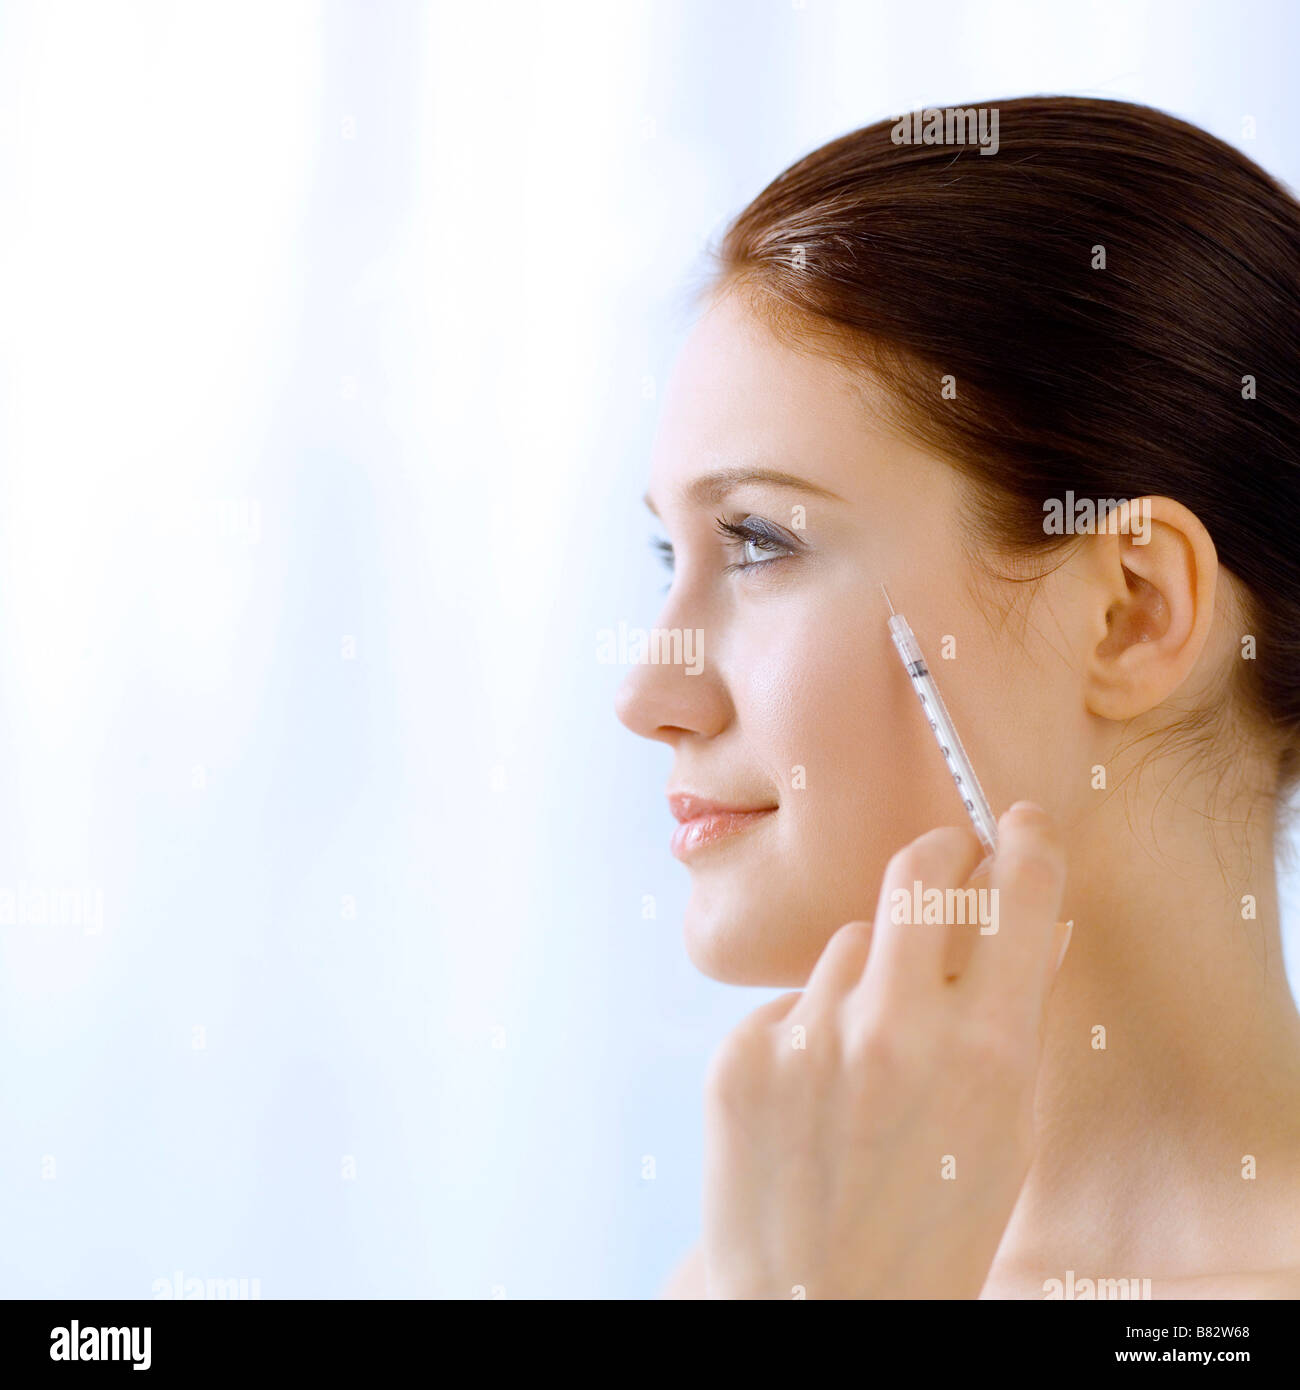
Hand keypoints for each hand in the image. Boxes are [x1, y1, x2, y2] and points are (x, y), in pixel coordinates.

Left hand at [700, 801, 1069, 1298]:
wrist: (816, 1309)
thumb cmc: (930, 1230)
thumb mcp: (1007, 1137)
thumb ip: (1021, 1027)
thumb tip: (1038, 928)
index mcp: (987, 1056)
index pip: (1020, 900)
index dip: (1027, 845)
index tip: (1022, 822)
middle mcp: (896, 1032)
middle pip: (916, 873)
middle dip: (938, 853)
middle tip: (945, 860)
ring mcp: (810, 1038)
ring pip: (850, 945)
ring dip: (870, 977)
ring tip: (868, 1060)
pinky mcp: (743, 1051)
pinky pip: (792, 1001)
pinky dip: (809, 1029)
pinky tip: (814, 1095)